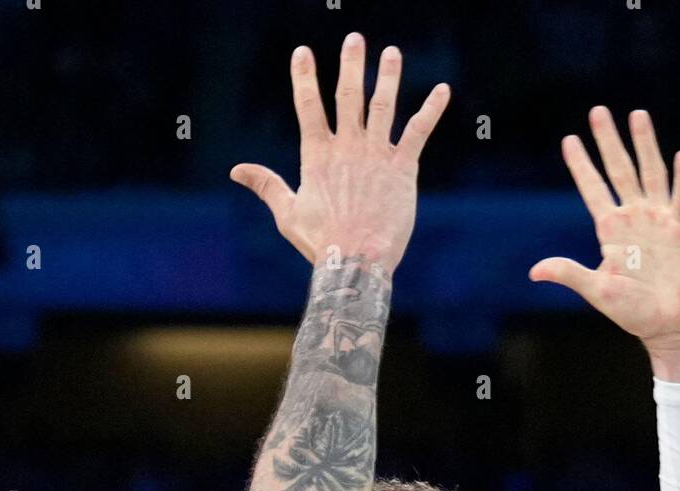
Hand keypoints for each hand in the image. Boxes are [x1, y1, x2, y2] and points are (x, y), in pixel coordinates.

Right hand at [231, 34, 449, 273]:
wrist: (355, 263)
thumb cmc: (320, 243)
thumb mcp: (287, 213)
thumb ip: (266, 184)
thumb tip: (236, 170)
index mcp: (317, 156)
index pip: (308, 106)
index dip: (304, 77)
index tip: (303, 53)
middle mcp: (347, 148)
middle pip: (348, 96)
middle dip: (351, 65)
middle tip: (355, 39)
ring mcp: (376, 156)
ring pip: (382, 106)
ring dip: (388, 77)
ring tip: (391, 53)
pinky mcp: (402, 169)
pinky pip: (418, 132)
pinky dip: (431, 109)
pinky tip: (443, 90)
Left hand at [529, 109, 679, 358]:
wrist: (672, 327)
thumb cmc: (636, 313)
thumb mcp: (597, 291)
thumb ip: (569, 273)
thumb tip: (535, 272)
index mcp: (611, 232)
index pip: (593, 190)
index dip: (581, 166)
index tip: (568, 141)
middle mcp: (634, 219)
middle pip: (619, 171)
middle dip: (608, 142)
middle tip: (597, 111)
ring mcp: (659, 221)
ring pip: (650, 174)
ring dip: (645, 145)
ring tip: (637, 115)